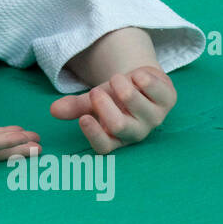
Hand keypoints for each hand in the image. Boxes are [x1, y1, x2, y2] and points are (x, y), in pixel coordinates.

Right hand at [49, 66, 176, 153]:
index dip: (94, 135)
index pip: (104, 146)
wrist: (141, 81)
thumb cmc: (114, 97)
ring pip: (137, 105)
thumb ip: (75, 106)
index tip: (83, 119)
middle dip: (104, 106)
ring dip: (122, 87)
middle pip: (120, 126)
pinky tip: (137, 76)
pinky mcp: (169, 101)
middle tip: (96, 91)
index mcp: (116, 138)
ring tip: (116, 79)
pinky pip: (156, 89)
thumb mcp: (93, 101)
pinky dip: (142, 78)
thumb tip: (53, 110)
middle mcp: (136, 132)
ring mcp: (155, 117)